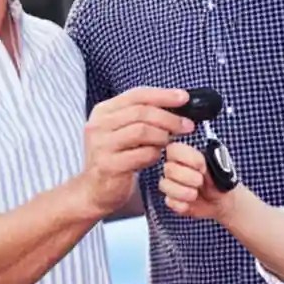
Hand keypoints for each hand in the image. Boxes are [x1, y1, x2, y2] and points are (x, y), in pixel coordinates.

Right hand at [80, 87, 193, 215]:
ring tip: (168, 142)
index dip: (163, 95)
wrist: (96, 189)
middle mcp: (98, 125)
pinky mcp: (109, 165)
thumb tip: (175, 104)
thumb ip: (141, 116)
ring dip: (162, 136)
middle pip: (141, 112)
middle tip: (187, 125)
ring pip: (142, 131)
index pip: (136, 95)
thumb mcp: (122, 130)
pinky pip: (141, 155)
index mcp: (102, 111)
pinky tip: (155, 157)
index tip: (184, 98)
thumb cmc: (116, 157)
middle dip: (169, 117)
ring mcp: (102, 145)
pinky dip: (154, 154)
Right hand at [160, 142, 236, 220]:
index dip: (188, 159)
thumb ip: (210, 162)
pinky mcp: (170, 200)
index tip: (202, 167)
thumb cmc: (218, 180)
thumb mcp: (218, 168)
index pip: (173, 149)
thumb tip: (203, 164)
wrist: (220, 200)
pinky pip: (169, 202)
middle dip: (189, 178)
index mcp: (183, 155)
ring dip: (184, 192)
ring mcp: (169, 184)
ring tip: (196, 194)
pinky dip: (182, 204)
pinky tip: (191, 203)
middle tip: (200, 182)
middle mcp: (173, 168)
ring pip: (165, 185)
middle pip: (169, 169)